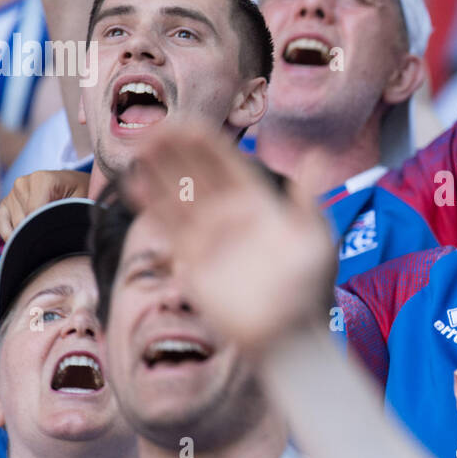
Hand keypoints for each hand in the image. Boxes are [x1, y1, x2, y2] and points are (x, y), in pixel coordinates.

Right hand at [0, 170, 90, 238]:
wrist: (74, 183)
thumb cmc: (80, 192)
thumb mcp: (81, 200)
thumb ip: (68, 212)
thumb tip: (57, 233)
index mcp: (41, 179)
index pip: (35, 212)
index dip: (45, 228)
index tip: (56, 235)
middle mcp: (23, 183)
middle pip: (24, 220)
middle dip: (37, 231)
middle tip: (54, 236)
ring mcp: (12, 192)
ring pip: (14, 224)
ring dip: (27, 232)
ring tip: (45, 233)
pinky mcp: (6, 202)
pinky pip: (0, 221)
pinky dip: (7, 233)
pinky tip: (18, 242)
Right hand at [121, 124, 336, 350]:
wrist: (289, 334)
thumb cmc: (309, 287)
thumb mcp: (315, 237)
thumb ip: (310, 196)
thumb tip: (320, 154)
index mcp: (260, 204)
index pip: (228, 164)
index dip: (206, 143)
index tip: (185, 123)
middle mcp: (231, 216)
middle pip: (198, 174)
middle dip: (177, 151)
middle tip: (153, 127)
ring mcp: (211, 238)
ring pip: (179, 197)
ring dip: (159, 172)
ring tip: (140, 148)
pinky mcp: (193, 262)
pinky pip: (170, 229)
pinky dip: (153, 207)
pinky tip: (136, 185)